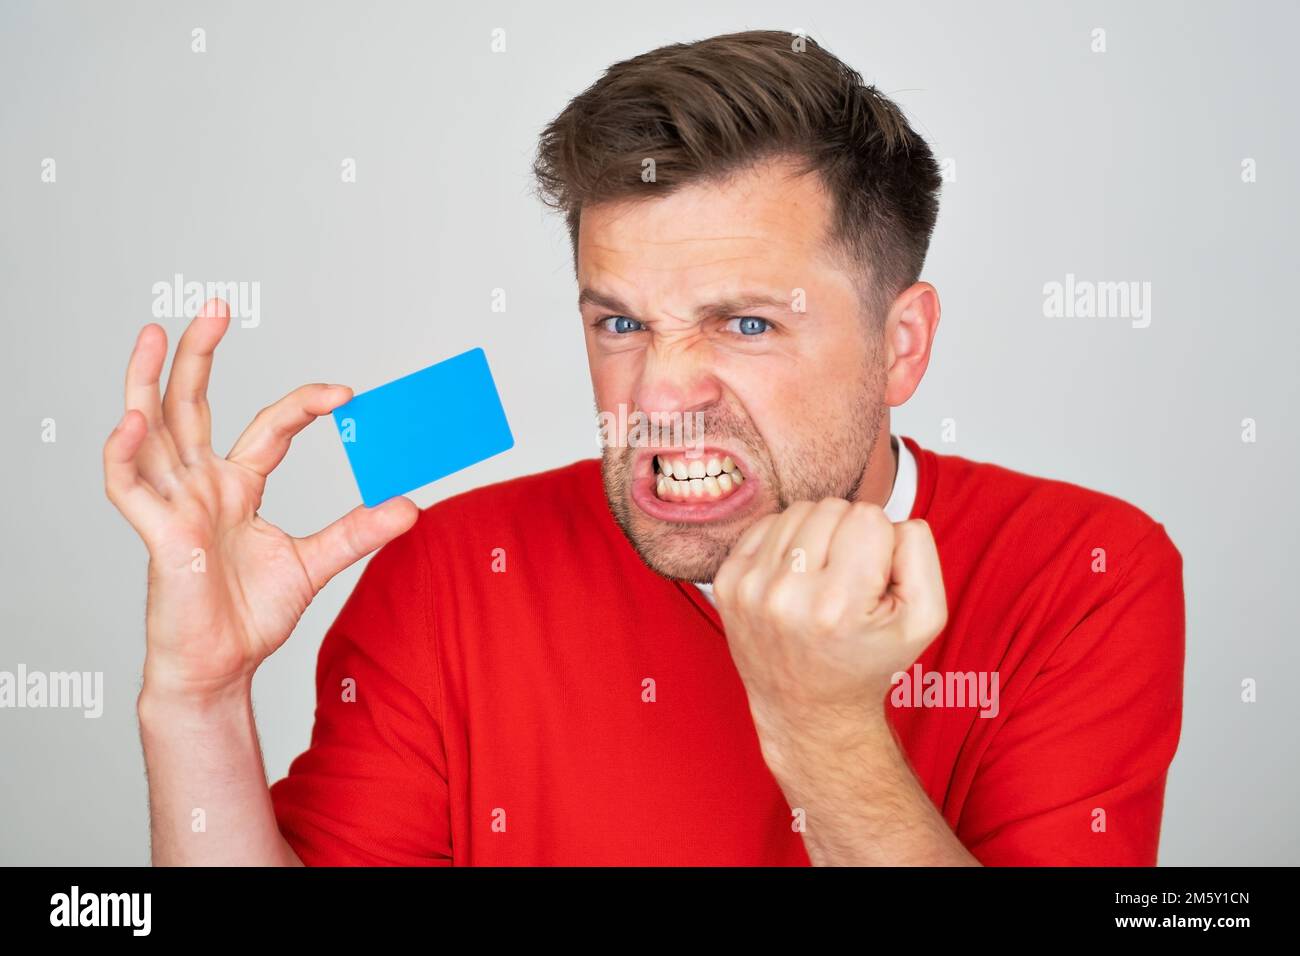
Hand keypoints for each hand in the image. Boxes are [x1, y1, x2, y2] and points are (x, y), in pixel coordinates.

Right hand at [103, 298, 416, 703]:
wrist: (220, 667)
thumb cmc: (251, 616)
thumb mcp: (315, 563)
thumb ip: (358, 531)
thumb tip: (412, 504)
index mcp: (236, 488)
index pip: (269, 428)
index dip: (304, 405)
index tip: (347, 394)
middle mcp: (201, 487)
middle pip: (192, 407)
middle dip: (199, 356)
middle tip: (215, 307)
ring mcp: (175, 506)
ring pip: (152, 431)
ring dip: (148, 382)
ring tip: (153, 333)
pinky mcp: (158, 534)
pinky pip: (130, 486)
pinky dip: (127, 452)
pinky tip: (135, 419)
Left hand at [712, 498, 946, 752]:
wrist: (808, 708)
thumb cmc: (868, 659)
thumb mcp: (924, 620)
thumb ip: (921, 555)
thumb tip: (891, 518)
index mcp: (838, 605)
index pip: (868, 517)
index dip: (882, 542)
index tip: (874, 580)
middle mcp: (787, 594)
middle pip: (832, 507)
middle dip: (849, 534)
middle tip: (848, 580)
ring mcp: (750, 587)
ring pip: (798, 510)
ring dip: (817, 535)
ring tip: (822, 578)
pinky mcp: (726, 582)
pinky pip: (767, 523)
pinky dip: (787, 542)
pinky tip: (796, 577)